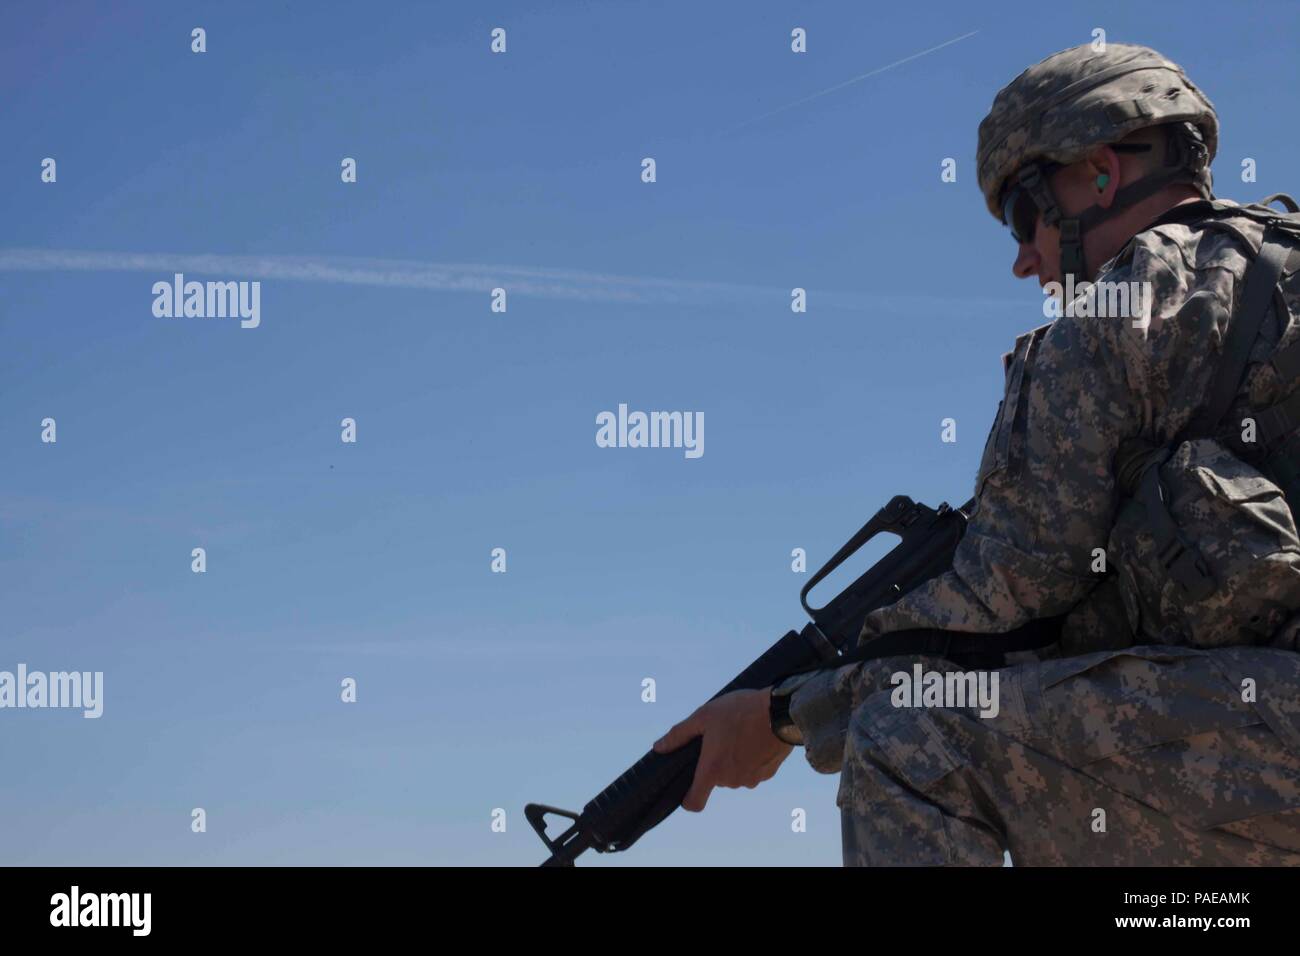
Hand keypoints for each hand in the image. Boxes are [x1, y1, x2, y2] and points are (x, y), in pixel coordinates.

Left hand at [652, 688, 793, 811]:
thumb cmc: (740, 711)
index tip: (686, 787)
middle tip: (720, 736)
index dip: (687, 798)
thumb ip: (679, 734)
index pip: (694, 802)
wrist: (782, 711)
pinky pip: (753, 770)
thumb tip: (658, 748)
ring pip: (735, 774)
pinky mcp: (769, 773)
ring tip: (739, 733)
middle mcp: (731, 780)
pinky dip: (751, 759)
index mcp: (713, 769)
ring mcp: (752, 779)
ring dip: (734, 760)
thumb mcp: (704, 715)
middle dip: (715, 762)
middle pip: (715, 780)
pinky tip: (754, 737)